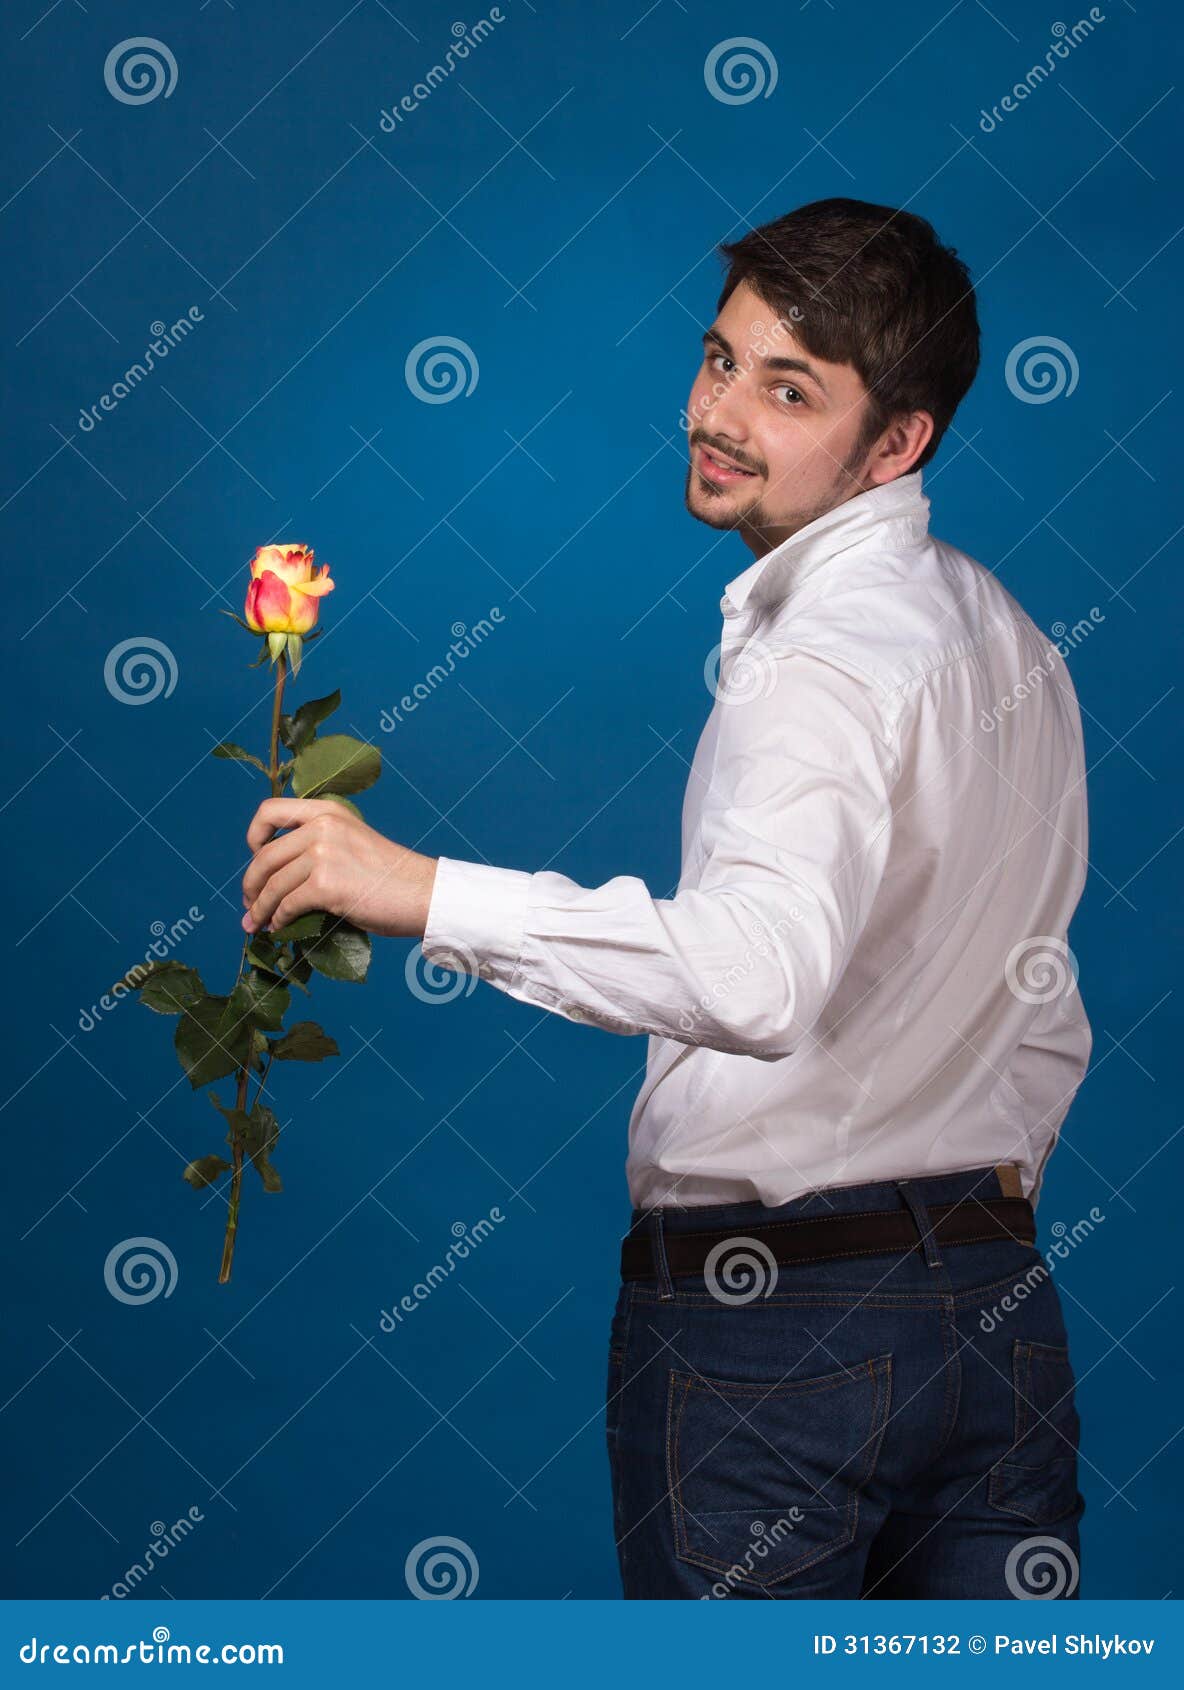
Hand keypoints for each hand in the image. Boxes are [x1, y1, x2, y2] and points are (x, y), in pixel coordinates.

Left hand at [241, 798, 436, 939]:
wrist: (423, 894)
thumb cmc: (392, 877)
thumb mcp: (353, 842)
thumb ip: (320, 845)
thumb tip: (277, 876)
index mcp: (328, 812)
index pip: (270, 810)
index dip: (254, 836)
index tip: (255, 857)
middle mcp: (322, 827)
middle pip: (264, 856)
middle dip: (250, 884)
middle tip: (248, 903)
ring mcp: (323, 854)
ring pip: (272, 884)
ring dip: (259, 908)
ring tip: (256, 924)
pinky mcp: (326, 884)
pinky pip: (287, 904)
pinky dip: (277, 919)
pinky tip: (279, 927)